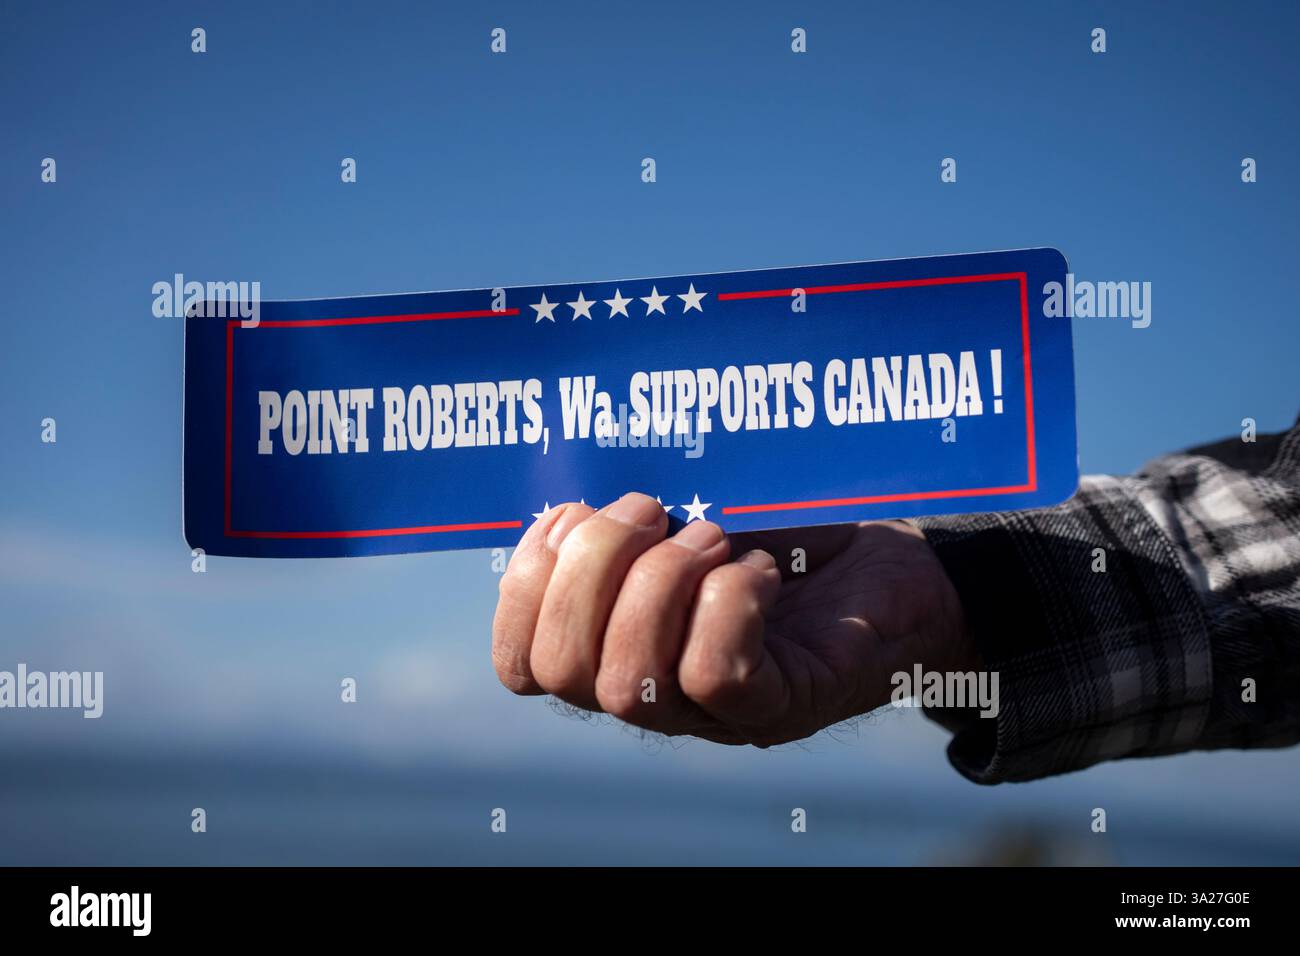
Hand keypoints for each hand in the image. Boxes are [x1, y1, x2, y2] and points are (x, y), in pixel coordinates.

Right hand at [492, 492, 975, 746]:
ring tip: (712, 534)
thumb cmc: (790, 538)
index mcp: (616, 647)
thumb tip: (572, 498)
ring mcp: (717, 714)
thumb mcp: (693, 517)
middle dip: (592, 569)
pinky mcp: (783, 705)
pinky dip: (729, 605)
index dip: (523, 587)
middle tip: (652, 507)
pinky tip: (760, 567)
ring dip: (660, 585)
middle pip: (566, 670)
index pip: (523, 665)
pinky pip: (718, 677)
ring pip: (632, 687)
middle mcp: (656, 695)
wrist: (902, 571)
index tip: (568, 515)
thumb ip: (630, 520)